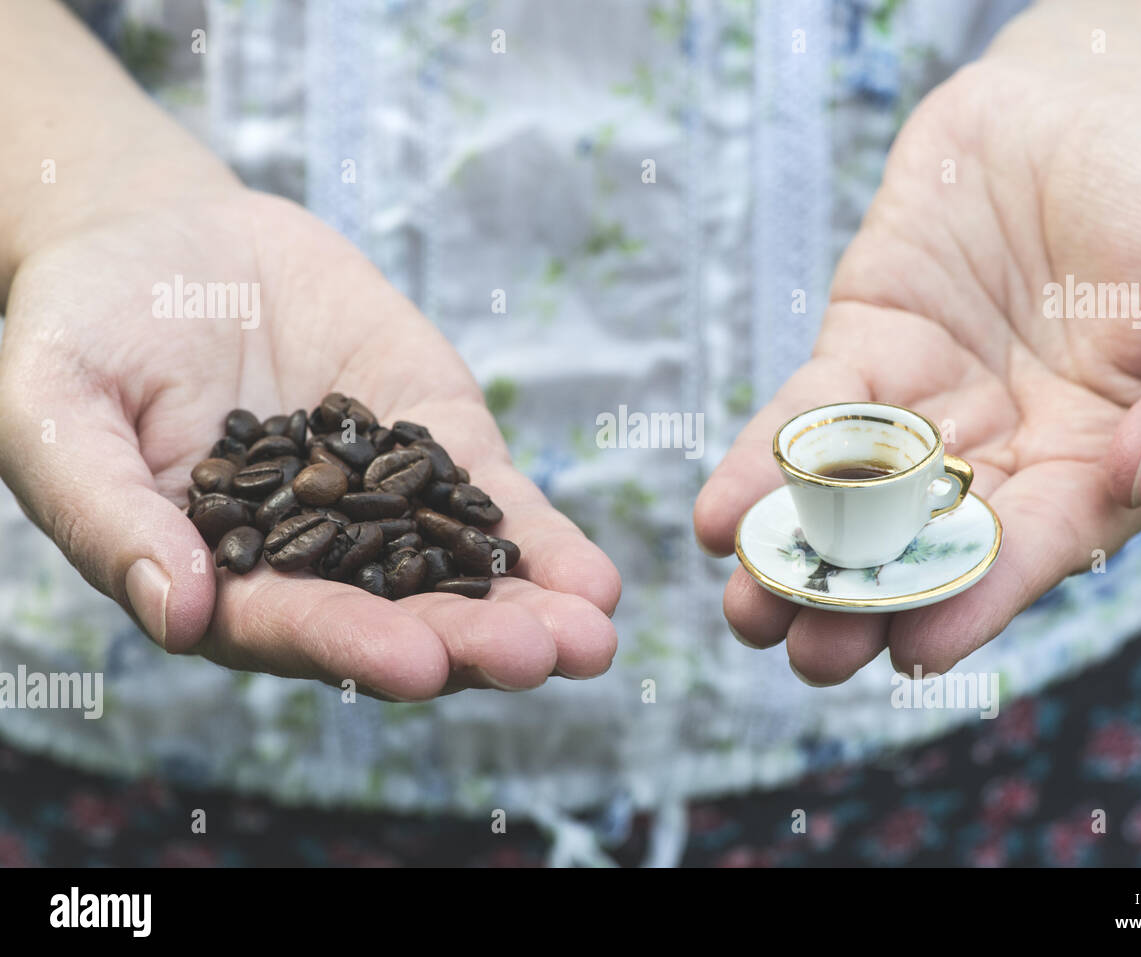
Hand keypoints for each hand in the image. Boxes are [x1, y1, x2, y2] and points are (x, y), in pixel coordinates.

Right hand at [0, 188, 619, 697]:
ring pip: (461, 572)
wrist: (167, 240)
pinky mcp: (437, 442)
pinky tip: (593, 580)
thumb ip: (106, 511)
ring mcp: (384, 503)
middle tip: (545, 657)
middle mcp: (313, 559)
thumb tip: (179, 613)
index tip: (418, 664)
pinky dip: (542, 538)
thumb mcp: (54, 409)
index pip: (288, 626)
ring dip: (530, 608)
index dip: (350, 646)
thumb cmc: (85, 330)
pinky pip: (495, 498)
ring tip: (592, 636)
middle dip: (473, 641)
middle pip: (398, 616)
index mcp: (220, 576)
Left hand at [695, 51, 1140, 681]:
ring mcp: (928, 406)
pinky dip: (762, 462)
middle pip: (926, 547)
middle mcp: (1005, 453)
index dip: (977, 598)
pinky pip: (809, 417)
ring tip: (745, 610)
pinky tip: (718, 515)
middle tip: (804, 656)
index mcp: (1098, 462)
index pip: (1035, 548)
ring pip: (853, 500)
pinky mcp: (864, 351)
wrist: (1094, 99)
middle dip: (862, 604)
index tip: (917, 649)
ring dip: (796, 557)